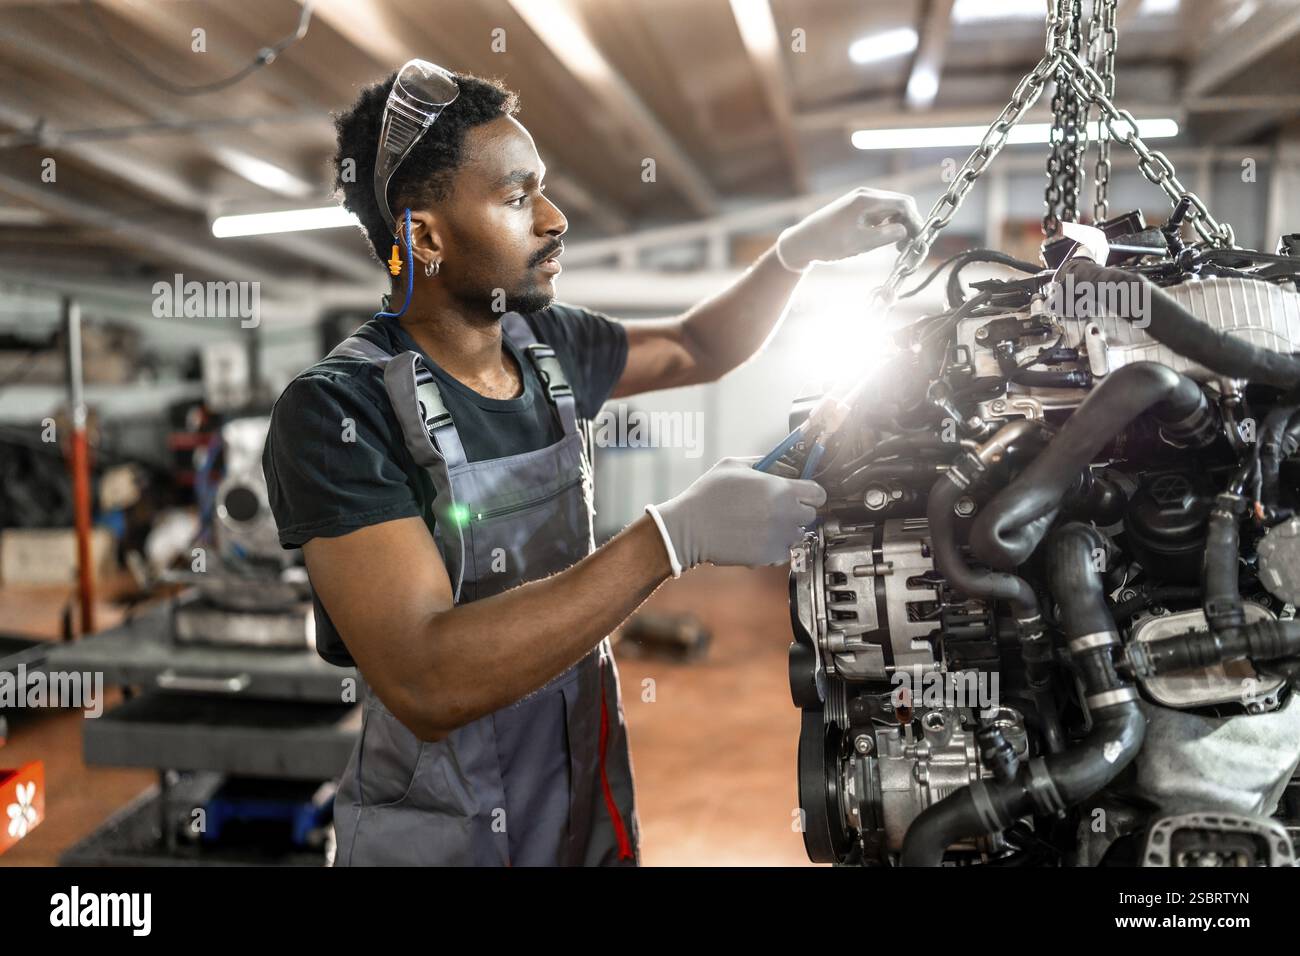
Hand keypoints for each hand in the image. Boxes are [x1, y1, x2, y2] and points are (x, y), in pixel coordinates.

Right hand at [645, 457, 826, 571]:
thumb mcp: (734, 464)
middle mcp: (786, 515)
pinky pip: (784, 553)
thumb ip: (763, 462)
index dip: (811, 493)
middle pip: (810, 516)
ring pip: (797, 536)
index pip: (818, 493)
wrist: (690, 528)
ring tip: (765, 526)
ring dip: (786, 531)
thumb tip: (779, 464)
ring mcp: (778, 538)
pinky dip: (775, 548)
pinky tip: (758, 539)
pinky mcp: (768, 557)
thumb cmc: (708, 495)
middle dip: (798, 512)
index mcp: (781, 490)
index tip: (803, 495)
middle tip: (779, 509)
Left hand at [776, 186, 922, 271]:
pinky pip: (881, 214)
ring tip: (898, 248)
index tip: (917, 240)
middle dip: (909, 225)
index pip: (904, 203)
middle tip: (908, 247)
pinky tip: (887, 241)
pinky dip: (888, 226)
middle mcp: (866, 195)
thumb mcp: (858, 243)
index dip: (915, 221)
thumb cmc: (828, 243)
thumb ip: (884, 235)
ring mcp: (862, 201)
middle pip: (900, 205)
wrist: (803, 241)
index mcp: (867, 199)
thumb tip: (905, 230)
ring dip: (899, 226)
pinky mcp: (859, 209)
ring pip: (892, 210)